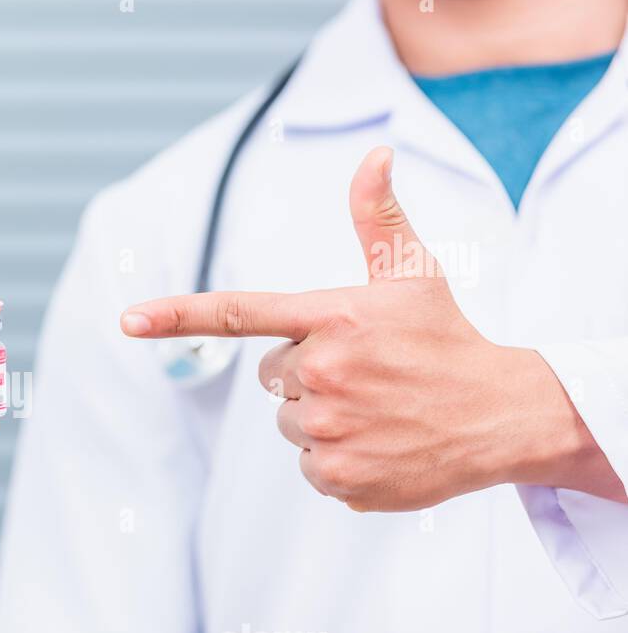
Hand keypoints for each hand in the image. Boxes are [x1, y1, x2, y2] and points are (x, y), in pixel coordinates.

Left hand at [120, 147, 620, 510]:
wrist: (504, 415)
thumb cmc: (447, 339)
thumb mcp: (414, 275)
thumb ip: (378, 218)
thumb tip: (375, 154)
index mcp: (332, 319)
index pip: (239, 313)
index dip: (176, 316)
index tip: (128, 320)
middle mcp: (323, 373)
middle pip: (270, 379)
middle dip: (305, 376)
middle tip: (364, 374)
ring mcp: (331, 430)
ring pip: (288, 425)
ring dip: (320, 419)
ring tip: (375, 410)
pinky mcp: (341, 478)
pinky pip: (308, 469)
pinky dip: (336, 461)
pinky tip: (379, 443)